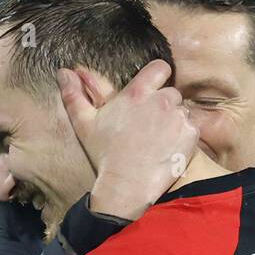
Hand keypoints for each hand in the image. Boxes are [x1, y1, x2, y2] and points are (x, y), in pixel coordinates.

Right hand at [56, 60, 199, 219]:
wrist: (127, 185)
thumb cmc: (105, 154)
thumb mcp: (85, 123)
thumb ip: (74, 95)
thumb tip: (63, 73)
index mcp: (137, 93)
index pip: (160, 68)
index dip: (158, 77)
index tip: (153, 90)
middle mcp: (161, 101)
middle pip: (171, 93)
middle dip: (164, 105)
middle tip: (150, 126)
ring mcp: (178, 118)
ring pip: (182, 111)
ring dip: (174, 121)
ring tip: (159, 140)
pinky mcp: (190, 135)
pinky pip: (192, 128)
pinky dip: (184, 137)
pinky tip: (169, 149)